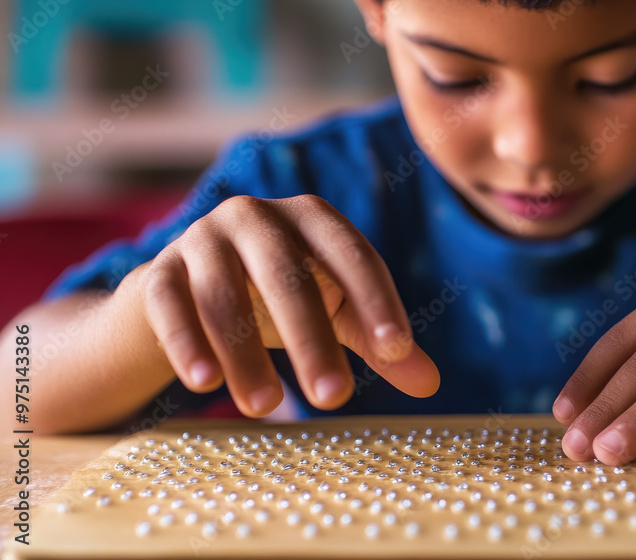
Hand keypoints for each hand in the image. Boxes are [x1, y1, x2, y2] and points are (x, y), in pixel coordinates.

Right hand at [138, 194, 439, 416]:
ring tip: (266, 408)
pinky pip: (170, 304)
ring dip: (245, 353)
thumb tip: (430, 385)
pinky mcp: (158, 270)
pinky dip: (187, 341)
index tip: (397, 350)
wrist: (186, 292)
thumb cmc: (275, 298)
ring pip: (224, 294)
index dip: (377, 302)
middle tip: (335, 397)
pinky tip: (203, 383)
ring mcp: (203, 238)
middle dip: (313, 339)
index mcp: (313, 219)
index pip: (354, 256)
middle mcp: (258, 216)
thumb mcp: (332, 314)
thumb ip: (376, 342)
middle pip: (289, 276)